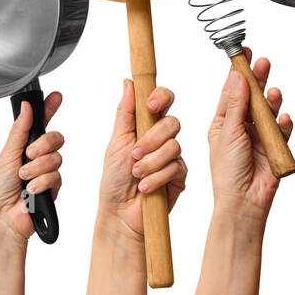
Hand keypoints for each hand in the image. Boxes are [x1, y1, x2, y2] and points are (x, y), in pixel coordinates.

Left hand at [0, 92, 63, 242]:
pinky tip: (31, 190)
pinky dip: (42, 182)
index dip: (50, 109)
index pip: (42, 123)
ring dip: (38, 168)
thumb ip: (19, 131)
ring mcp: (46, 172)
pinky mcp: (53, 188)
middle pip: (56, 138)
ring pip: (56, 158)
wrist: (3, 216)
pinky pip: (57, 177)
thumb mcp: (7, 155)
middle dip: (44, 145)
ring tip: (24, 178)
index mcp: (25, 146)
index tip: (57, 96)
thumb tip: (26, 107)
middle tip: (29, 154)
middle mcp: (38, 157)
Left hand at [97, 80, 186, 236]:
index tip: (150, 106)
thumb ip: (125, 112)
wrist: (120, 212)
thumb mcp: (116, 142)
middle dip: (151, 139)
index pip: (162, 101)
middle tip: (135, 153)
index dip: (160, 98)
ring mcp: (173, 157)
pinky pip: (176, 168)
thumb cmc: (114, 179)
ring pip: (174, 147)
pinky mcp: (180, 175)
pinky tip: (145, 187)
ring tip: (136, 174)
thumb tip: (129, 83)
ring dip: (151, 162)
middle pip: (172, 123)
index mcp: (146, 126)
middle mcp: (162, 139)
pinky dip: (156, 177)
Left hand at [209, 49, 293, 220]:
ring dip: (271, 101)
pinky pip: (282, 131)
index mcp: (223, 122)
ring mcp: (259, 136)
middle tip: (263, 63)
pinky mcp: (275, 147)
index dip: (238, 72)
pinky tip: (284, 119)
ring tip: (272, 93)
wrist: (244, 201)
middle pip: (252, 97)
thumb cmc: (227, 172)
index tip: (243, 53)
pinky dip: (284, 124)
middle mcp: (241, 126)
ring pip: (269, 111)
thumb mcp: (227, 132)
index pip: (232, 91)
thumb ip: (235, 104)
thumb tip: (236, 77)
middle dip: (258, 79)